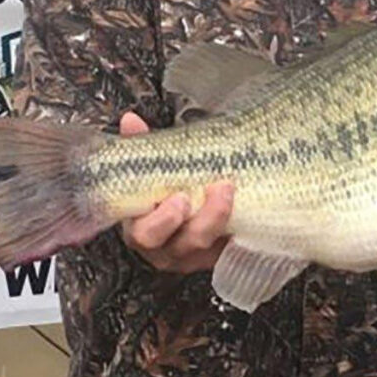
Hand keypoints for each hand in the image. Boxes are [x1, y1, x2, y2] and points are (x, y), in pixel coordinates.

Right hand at [118, 112, 233, 272]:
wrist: (184, 210)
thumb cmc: (161, 191)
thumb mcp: (150, 171)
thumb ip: (140, 147)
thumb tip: (130, 120)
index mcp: (142, 230)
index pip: (145, 235)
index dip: (162, 221)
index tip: (180, 197)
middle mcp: (166, 249)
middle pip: (181, 245)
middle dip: (201, 220)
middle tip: (215, 189)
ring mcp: (193, 255)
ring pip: (207, 246)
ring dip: (221, 217)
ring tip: (229, 188)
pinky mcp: (217, 255)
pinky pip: (228, 248)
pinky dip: (237, 229)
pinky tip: (246, 208)